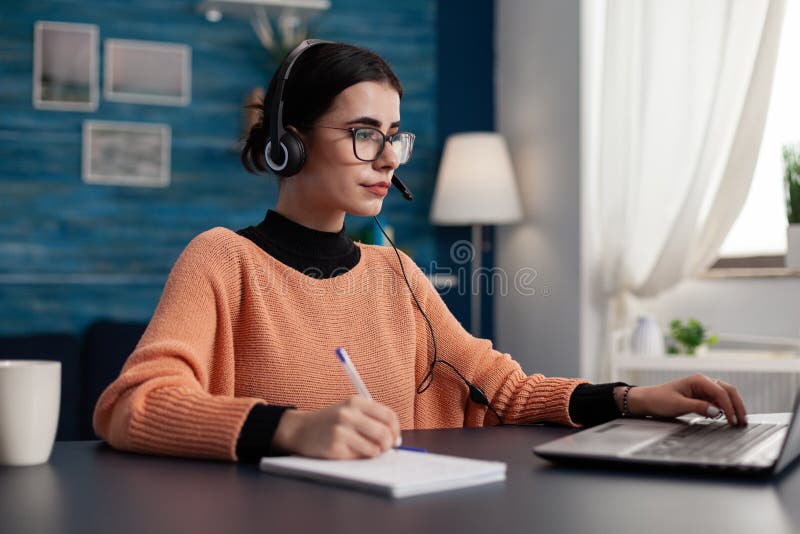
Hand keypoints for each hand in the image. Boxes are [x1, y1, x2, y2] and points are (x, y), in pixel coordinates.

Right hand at [272, 395, 400, 458]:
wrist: (301, 429)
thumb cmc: (331, 422)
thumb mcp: (350, 410)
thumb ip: (372, 419)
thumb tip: (396, 439)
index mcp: (356, 401)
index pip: (389, 416)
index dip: (396, 430)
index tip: (395, 438)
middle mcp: (348, 414)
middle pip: (384, 433)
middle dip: (388, 445)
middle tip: (384, 448)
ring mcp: (340, 430)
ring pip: (374, 448)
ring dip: (375, 453)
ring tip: (366, 450)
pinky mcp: (334, 447)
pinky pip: (359, 457)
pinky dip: (360, 457)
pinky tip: (350, 451)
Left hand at [617, 373, 747, 425]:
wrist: (647, 401)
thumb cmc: (659, 400)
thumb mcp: (678, 405)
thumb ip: (698, 407)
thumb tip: (717, 412)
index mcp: (698, 380)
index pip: (720, 392)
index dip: (729, 407)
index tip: (733, 420)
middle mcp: (703, 382)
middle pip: (728, 391)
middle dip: (737, 405)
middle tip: (743, 421)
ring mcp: (703, 389)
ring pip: (725, 396)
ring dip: (733, 407)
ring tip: (739, 421)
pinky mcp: (701, 396)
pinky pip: (718, 401)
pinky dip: (725, 408)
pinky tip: (728, 417)